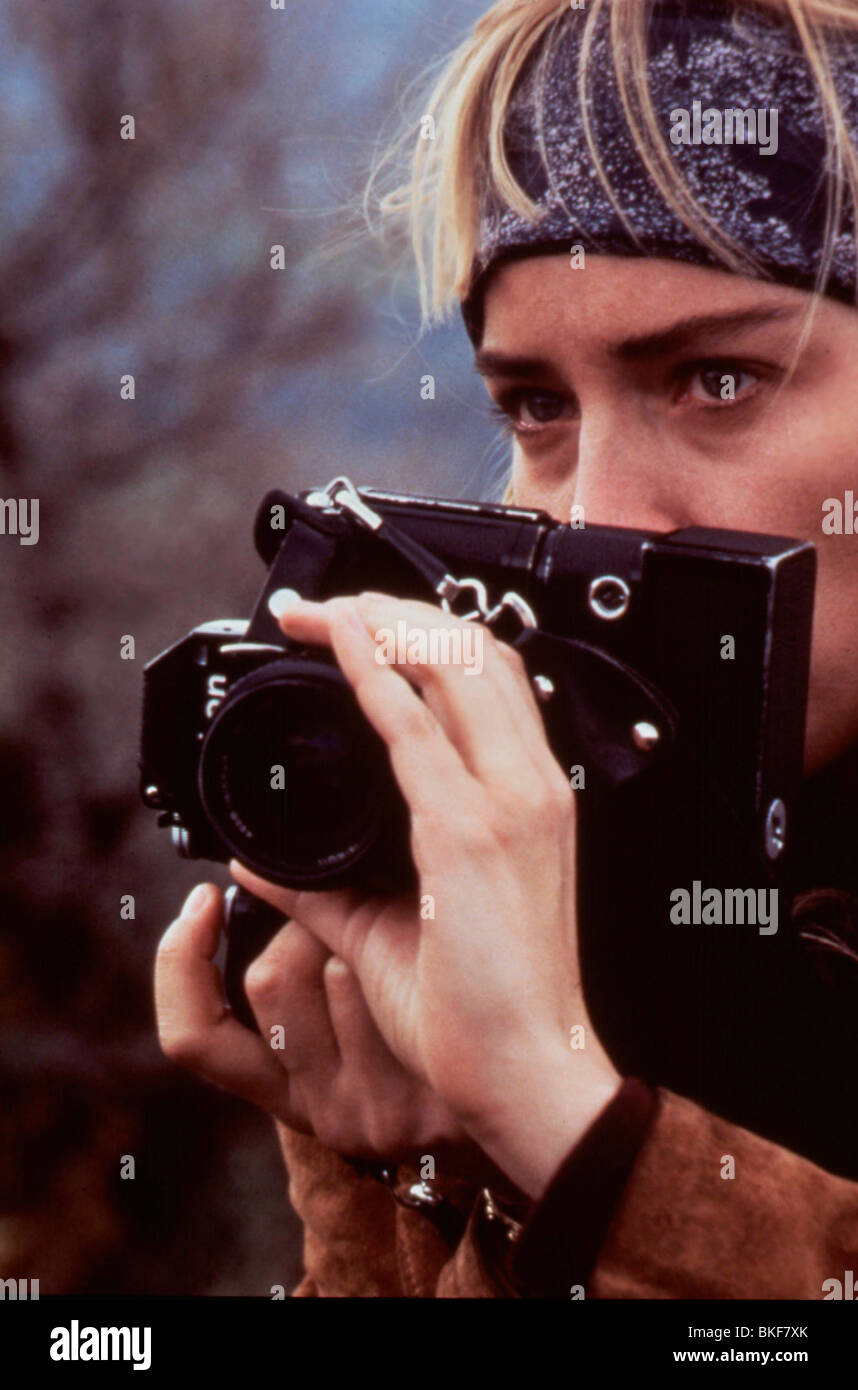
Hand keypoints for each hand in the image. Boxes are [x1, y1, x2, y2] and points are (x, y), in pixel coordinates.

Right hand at [154, 880, 495, 1178]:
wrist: (528, 1075)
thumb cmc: (439, 1003)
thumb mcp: (354, 972)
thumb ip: (304, 928)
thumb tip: (255, 853)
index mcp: (283, 1081)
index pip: (193, 1037)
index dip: (180, 966)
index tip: (203, 903)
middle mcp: (312, 1109)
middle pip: (266, 975)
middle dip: (317, 921)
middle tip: (369, 918)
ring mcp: (358, 1116)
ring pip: (322, 969)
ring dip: (367, 934)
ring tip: (413, 942)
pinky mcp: (404, 1116)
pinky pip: (367, 992)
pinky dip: (389, 957)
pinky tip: (417, 959)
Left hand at [231, 592, 622, 1197]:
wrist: (526, 1070)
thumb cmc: (482, 1006)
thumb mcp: (395, 926)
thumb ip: (330, 888)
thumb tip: (266, 864)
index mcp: (530, 800)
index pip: (490, 681)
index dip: (427, 635)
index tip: (364, 623)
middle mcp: (530, 788)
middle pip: (474, 652)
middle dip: (398, 610)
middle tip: (331, 604)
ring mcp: (508, 803)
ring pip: (453, 667)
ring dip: (382, 624)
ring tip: (322, 610)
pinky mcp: (471, 832)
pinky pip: (416, 728)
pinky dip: (374, 673)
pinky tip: (339, 645)